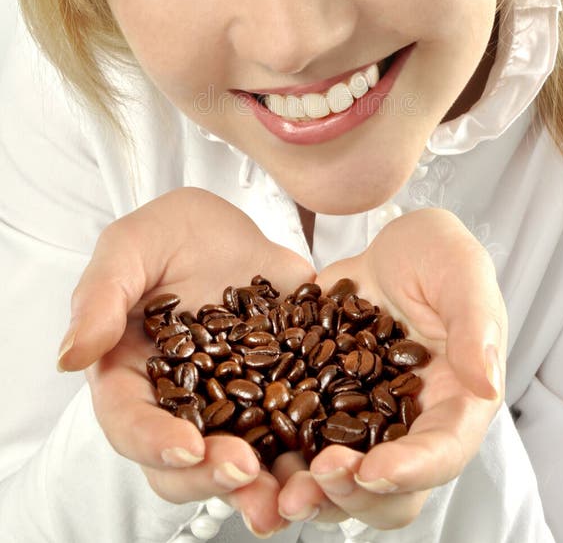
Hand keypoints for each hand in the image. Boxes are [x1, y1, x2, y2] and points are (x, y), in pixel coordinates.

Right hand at [58, 187, 314, 535]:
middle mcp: (180, 405)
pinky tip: (337, 458)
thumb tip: (70, 356)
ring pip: (242, 463)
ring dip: (267, 486)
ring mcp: (233, 406)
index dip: (154, 442)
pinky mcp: (282, 394)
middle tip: (247, 470)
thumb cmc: (170, 233)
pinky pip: (296, 434)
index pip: (130, 422)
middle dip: (214, 476)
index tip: (188, 447)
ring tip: (295, 494)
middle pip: (185, 462)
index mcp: (131, 376)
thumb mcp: (130, 247)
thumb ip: (101, 296)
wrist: (236, 224)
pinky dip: (313, 453)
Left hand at [275, 208, 506, 529]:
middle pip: (387, 488)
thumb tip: (487, 382)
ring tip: (276, 487)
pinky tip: (245, 453)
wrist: (386, 245)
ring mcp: (361, 421)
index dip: (410, 470)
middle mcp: (408, 425)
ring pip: (339, 480)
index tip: (371, 470)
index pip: (441, 452)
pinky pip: (297, 443)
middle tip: (312, 480)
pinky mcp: (320, 406)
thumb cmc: (437, 255)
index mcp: (455, 403)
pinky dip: (274, 456)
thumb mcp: (462, 272)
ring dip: (308, 491)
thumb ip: (476, 324)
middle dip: (350, 495)